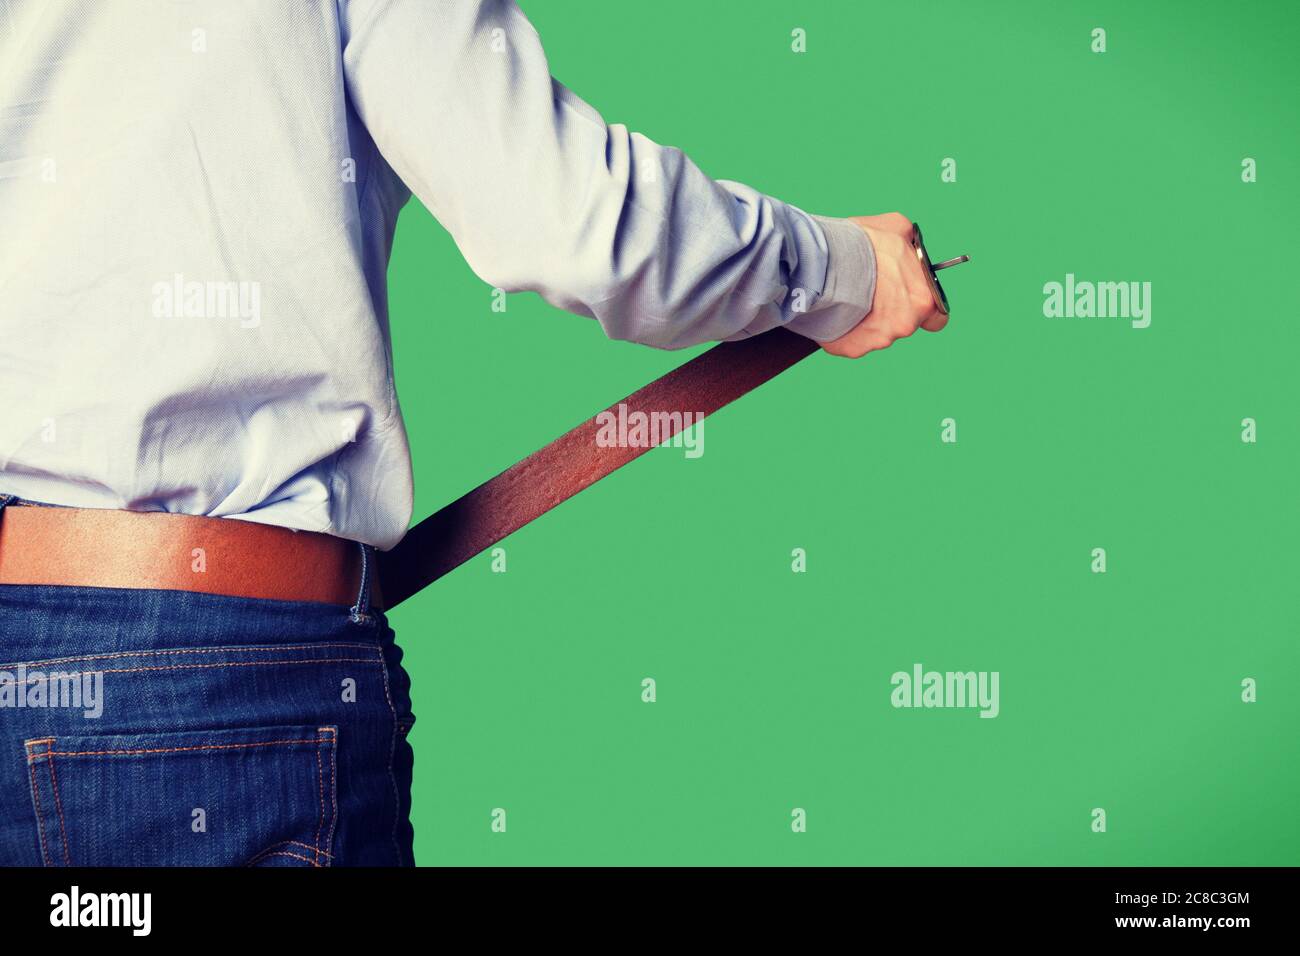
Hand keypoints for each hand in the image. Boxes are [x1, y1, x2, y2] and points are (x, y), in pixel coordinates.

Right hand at [821, 213, 948, 357]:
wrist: (826, 263)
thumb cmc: (863, 244)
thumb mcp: (896, 226)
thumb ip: (909, 241)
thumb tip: (908, 240)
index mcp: (922, 300)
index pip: (936, 319)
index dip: (923, 309)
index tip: (909, 299)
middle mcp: (905, 325)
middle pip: (900, 324)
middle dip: (887, 311)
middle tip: (867, 289)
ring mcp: (878, 341)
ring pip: (874, 333)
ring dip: (863, 318)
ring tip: (846, 296)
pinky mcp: (852, 348)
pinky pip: (850, 341)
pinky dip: (843, 328)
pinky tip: (834, 309)